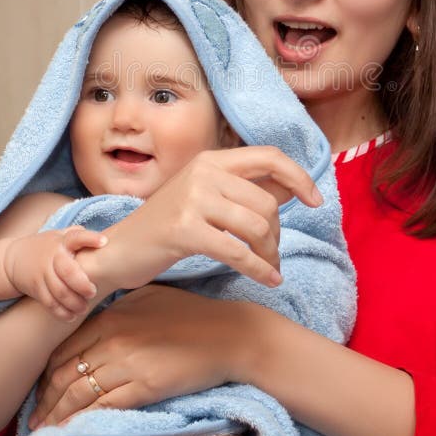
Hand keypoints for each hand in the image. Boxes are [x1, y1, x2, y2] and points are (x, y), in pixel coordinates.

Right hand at [4, 227, 107, 319]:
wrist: (14, 259)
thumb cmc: (48, 246)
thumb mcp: (60, 235)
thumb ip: (79, 235)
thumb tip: (105, 239)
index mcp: (62, 241)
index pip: (76, 237)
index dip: (90, 239)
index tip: (104, 242)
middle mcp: (52, 256)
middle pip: (68, 272)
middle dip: (82, 285)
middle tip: (92, 292)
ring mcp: (42, 273)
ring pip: (59, 292)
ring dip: (74, 303)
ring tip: (84, 308)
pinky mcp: (36, 288)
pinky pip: (49, 303)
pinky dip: (61, 312)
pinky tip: (72, 316)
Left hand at [29, 285, 256, 427]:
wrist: (228, 334)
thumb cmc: (192, 314)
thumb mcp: (150, 298)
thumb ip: (119, 308)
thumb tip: (96, 321)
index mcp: (114, 314)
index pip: (66, 346)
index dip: (47, 370)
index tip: (41, 386)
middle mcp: (115, 337)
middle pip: (66, 371)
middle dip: (45, 397)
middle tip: (33, 414)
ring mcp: (128, 362)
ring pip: (78, 392)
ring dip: (56, 413)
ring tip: (43, 428)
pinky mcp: (144, 386)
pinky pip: (102, 406)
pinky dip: (81, 420)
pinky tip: (70, 429)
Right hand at [81, 146, 322, 294]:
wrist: (119, 250)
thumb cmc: (167, 226)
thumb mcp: (206, 198)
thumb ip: (247, 190)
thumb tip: (295, 187)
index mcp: (211, 158)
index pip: (269, 156)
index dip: (300, 177)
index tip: (316, 201)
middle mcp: (203, 172)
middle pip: (267, 202)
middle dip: (279, 234)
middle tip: (273, 254)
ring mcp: (192, 198)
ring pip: (257, 227)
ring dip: (271, 254)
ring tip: (268, 267)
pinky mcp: (184, 229)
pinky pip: (238, 252)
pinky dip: (260, 269)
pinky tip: (269, 280)